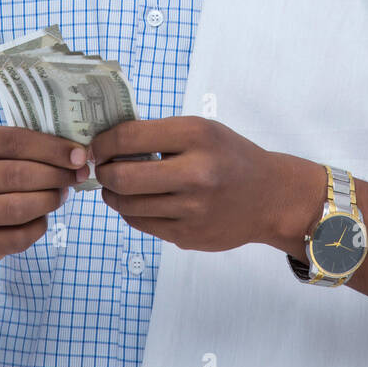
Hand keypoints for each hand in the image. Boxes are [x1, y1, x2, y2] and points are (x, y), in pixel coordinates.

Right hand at [0, 121, 88, 263]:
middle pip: (16, 175)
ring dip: (50, 200)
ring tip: (62, 194)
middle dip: (56, 175)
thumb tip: (77, 155)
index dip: (52, 149)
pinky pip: (17, 237)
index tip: (80, 156)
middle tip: (77, 176)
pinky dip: (39, 226)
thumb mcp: (1, 147)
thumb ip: (32, 144)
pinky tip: (43, 216)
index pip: (13, 141)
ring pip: (17, 208)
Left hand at [90, 115, 288, 251]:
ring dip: (112, 195)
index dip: (103, 143)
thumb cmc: (230, 157)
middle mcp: (196, 173)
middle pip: (122, 177)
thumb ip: (159, 135)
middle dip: (103, 173)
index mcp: (197, 136)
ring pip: (128, 206)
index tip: (96, 146)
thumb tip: (107, 144)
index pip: (129, 138)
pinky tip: (136, 201)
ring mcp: (193, 209)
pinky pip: (142, 224)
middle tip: (101, 168)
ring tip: (115, 185)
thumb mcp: (202, 130)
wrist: (270, 196)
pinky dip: (130, 212)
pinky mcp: (189, 236)